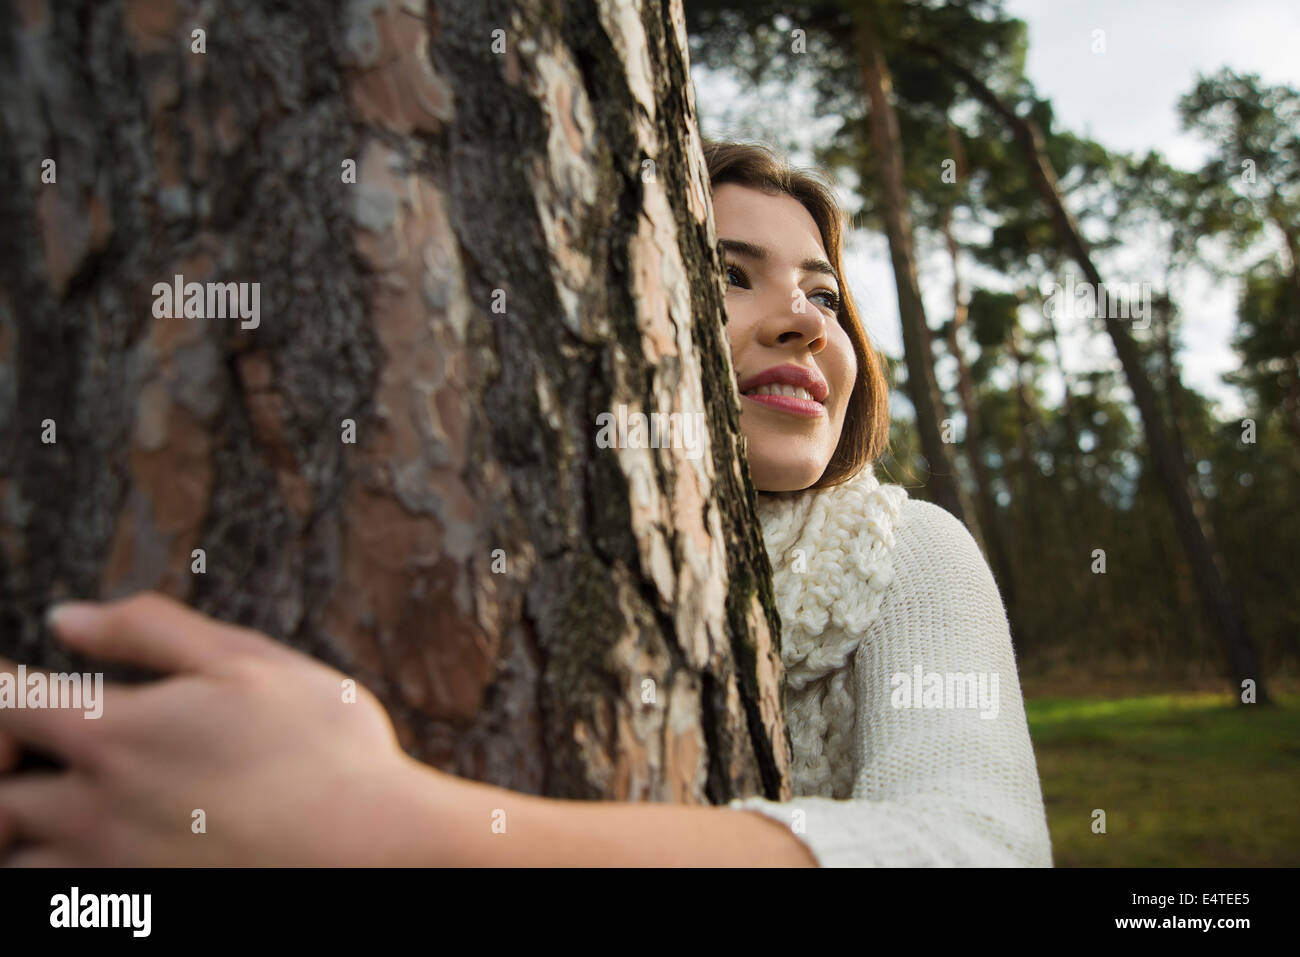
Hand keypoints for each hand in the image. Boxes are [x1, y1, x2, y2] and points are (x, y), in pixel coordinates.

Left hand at [0, 591, 437, 865]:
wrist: (371, 850)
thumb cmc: (323, 748)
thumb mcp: (248, 662)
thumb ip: (149, 630)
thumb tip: (65, 620)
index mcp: (114, 733)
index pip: (4, 704)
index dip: (3, 689)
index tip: (20, 685)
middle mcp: (92, 809)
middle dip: (4, 762)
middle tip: (36, 750)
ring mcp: (108, 871)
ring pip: (15, 858)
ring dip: (22, 831)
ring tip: (64, 809)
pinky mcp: (135, 910)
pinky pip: (55, 901)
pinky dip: (55, 872)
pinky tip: (99, 854)